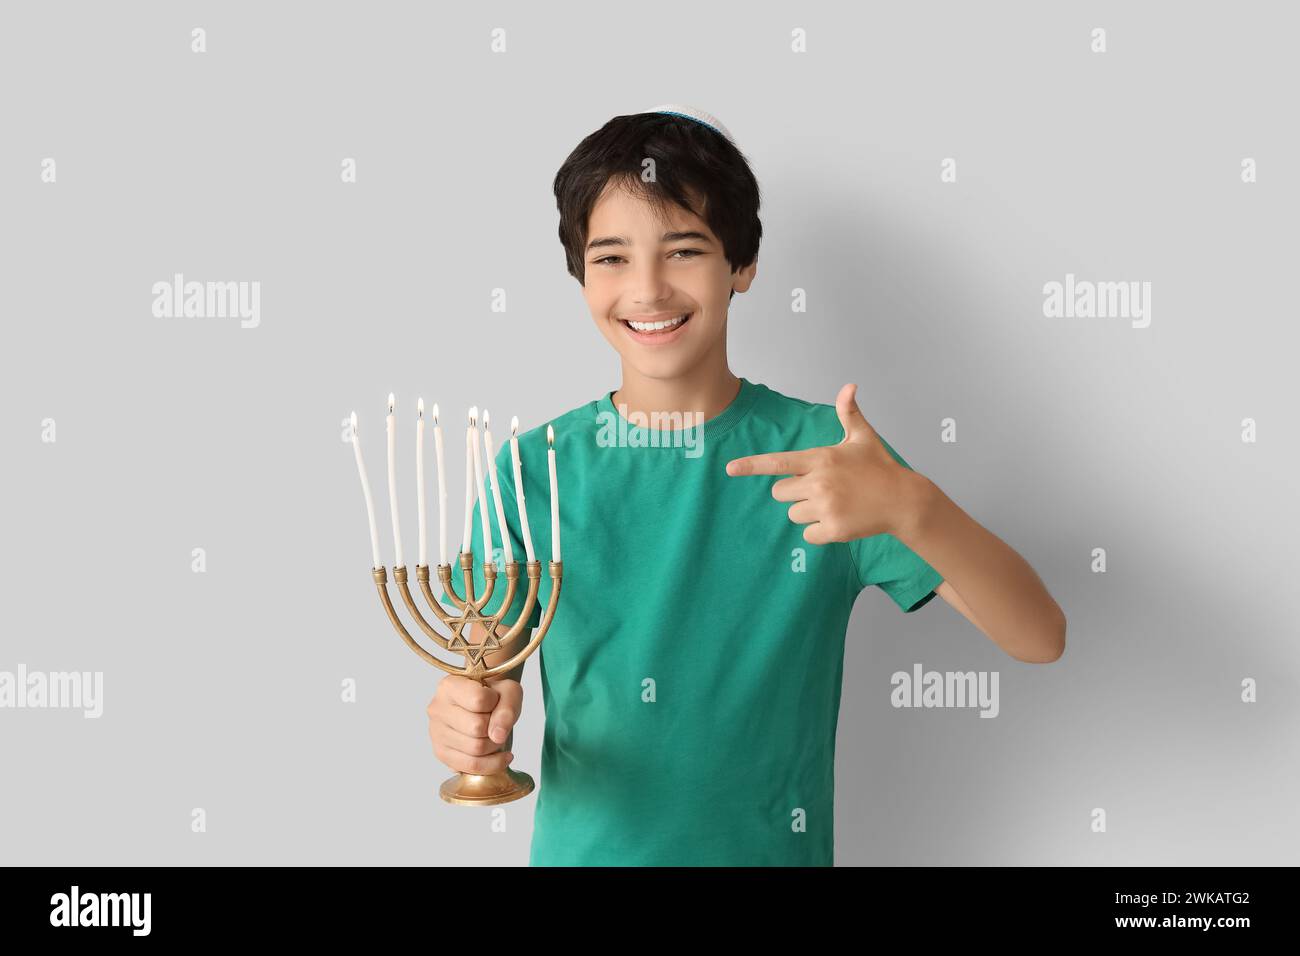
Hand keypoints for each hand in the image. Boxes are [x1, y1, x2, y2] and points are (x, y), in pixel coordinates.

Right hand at [426, 673, 520, 775]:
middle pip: (476, 728)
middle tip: (497, 722)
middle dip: (496, 728)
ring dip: (495, 746)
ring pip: (475, 749)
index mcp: (449, 686)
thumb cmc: (494, 696)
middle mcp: (437, 709)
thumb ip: (507, 708)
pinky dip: (492, 764)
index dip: (495, 703)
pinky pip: (471, 767)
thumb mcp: (508, 691)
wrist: (483, 706)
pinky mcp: (441, 753)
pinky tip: (501, 756)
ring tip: (494, 735)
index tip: (495, 701)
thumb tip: (497, 736)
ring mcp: (436, 733)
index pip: (479, 699)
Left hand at [725, 382, 921, 544]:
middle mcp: (819, 482)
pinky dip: (819, 531)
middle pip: (780, 492)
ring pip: (793, 514)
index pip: (778, 462)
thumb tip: (849, 386)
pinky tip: (840, 520)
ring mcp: (826, 507)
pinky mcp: (833, 529)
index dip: (751, 465)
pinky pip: (807, 534)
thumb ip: (849, 413)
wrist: (903, 500)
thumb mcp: (863, 438)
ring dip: (808, 512)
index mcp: (820, 458)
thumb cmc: (880, 467)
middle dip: (795, 492)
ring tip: (835, 504)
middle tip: (822, 489)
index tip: (730, 469)